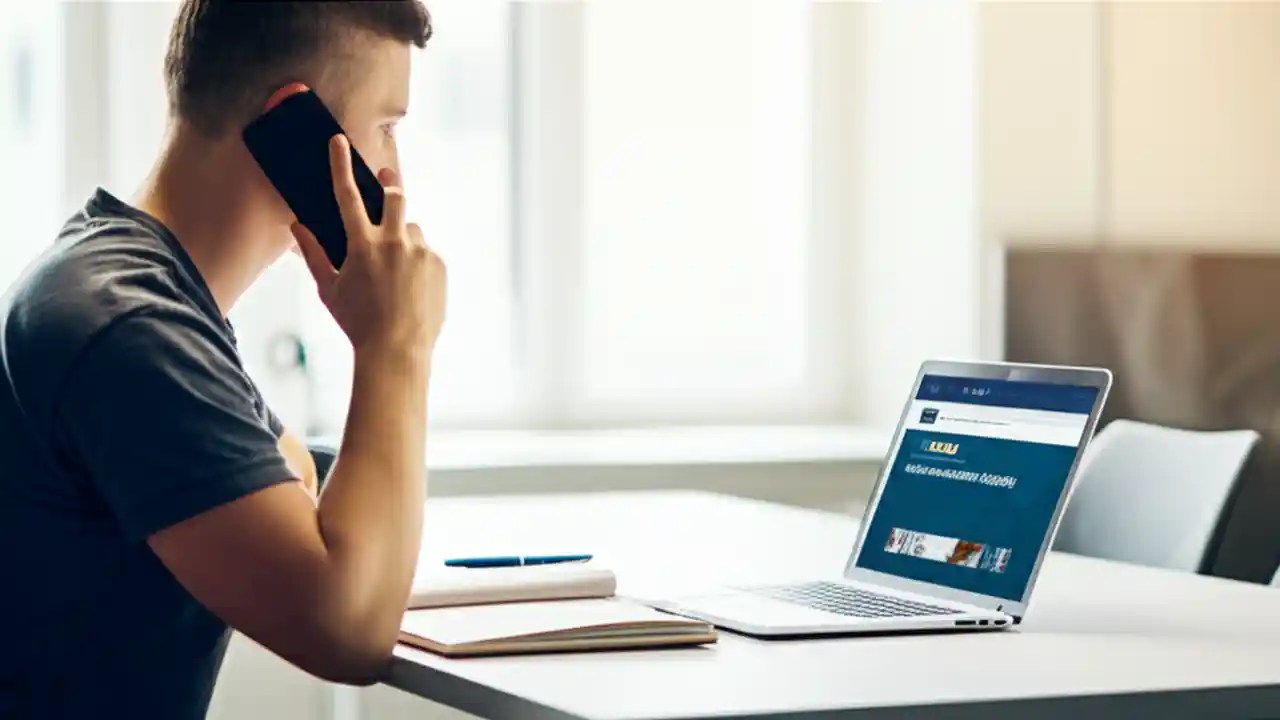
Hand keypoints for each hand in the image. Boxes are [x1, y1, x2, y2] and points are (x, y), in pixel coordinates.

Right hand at [291, 135, 446, 355]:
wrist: (397, 349)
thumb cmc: (357, 322)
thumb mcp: (329, 290)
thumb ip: (314, 254)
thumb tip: (296, 227)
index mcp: (362, 245)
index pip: (348, 195)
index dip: (341, 166)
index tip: (339, 142)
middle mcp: (394, 242)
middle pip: (396, 196)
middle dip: (391, 184)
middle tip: (387, 180)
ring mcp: (420, 252)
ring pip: (411, 231)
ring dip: (402, 240)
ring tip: (394, 273)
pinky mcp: (438, 265)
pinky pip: (425, 254)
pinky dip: (416, 264)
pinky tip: (409, 289)